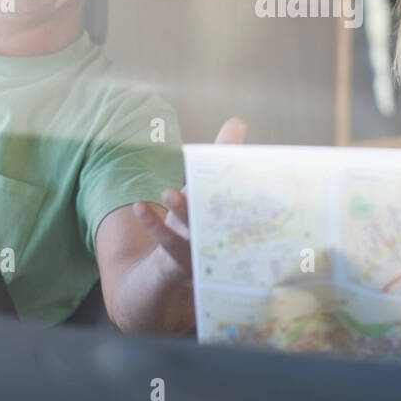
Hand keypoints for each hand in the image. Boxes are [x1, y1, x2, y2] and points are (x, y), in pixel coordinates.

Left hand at [131, 116, 247, 276]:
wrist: (166, 279)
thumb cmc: (196, 224)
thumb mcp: (207, 188)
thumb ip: (223, 155)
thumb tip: (238, 121)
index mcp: (236, 217)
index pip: (247, 198)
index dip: (253, 182)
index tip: (261, 162)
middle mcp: (226, 239)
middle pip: (225, 218)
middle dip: (223, 199)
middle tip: (217, 181)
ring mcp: (205, 256)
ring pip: (197, 234)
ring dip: (184, 212)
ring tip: (169, 192)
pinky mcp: (179, 266)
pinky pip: (167, 245)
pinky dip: (153, 225)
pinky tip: (139, 206)